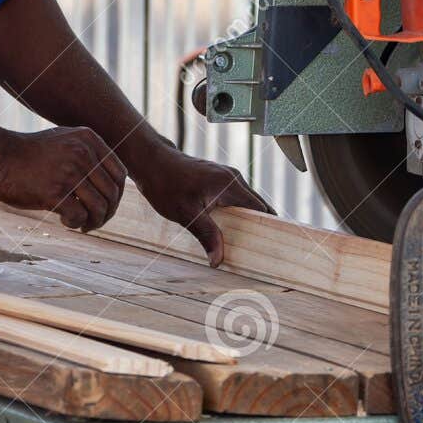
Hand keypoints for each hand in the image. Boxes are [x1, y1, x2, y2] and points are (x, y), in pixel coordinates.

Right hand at [0, 127, 125, 231]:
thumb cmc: (29, 152)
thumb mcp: (64, 140)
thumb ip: (89, 153)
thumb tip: (114, 182)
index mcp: (89, 140)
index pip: (120, 174)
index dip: (117, 194)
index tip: (107, 205)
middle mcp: (83, 153)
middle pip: (112, 193)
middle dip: (107, 212)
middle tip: (94, 221)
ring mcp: (69, 172)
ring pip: (100, 208)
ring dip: (94, 222)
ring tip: (83, 224)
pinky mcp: (54, 192)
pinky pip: (80, 217)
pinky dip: (76, 224)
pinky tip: (65, 222)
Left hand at [132, 143, 273, 266]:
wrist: (150, 162)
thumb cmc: (166, 184)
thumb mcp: (186, 213)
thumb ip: (206, 235)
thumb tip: (218, 260)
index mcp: (230, 184)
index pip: (261, 208)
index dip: (268, 227)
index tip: (272, 245)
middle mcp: (232, 178)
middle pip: (256, 206)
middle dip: (258, 226)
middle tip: (257, 251)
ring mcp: (225, 177)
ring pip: (245, 202)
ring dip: (246, 220)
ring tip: (243, 243)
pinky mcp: (217, 179)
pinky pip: (234, 198)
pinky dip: (235, 213)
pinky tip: (227, 228)